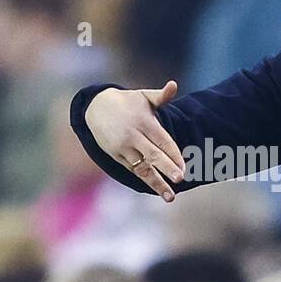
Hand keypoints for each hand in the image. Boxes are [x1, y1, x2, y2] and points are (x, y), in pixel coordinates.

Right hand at [84, 82, 186, 200]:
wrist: (95, 108)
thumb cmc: (127, 102)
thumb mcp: (143, 97)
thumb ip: (161, 96)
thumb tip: (173, 85)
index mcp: (143, 121)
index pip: (162, 140)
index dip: (174, 154)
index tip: (184, 167)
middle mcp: (133, 136)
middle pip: (153, 154)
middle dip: (167, 168)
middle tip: (180, 178)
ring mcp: (123, 147)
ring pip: (143, 168)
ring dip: (157, 182)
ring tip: (170, 196)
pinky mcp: (116, 156)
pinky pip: (133, 169)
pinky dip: (146, 179)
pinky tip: (158, 188)